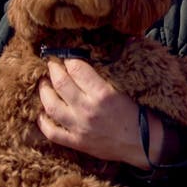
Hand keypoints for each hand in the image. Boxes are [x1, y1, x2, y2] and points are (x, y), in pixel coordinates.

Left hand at [37, 58, 162, 168]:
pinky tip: (41, 113)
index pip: (77, 68)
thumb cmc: (140, 113)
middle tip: (52, 63)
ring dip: (44, 91)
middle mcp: (88, 110)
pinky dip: (43, 122)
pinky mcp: (77, 143)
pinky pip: (52, 132)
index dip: (69, 58)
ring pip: (51, 106)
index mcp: (103, 93)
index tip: (67, 54)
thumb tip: (125, 41)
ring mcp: (79, 128)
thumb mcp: (129, 87)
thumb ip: (116, 68)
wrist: (145, 145)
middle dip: (53, 69)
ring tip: (44, 83)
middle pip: (60, 83)